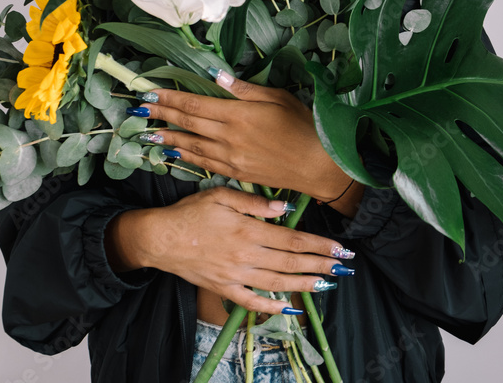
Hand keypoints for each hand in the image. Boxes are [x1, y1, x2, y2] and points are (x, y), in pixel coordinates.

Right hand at [105, 188, 353, 314]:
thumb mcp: (222, 195)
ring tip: (325, 284)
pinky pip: (251, 301)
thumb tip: (285, 209)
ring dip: (304, 284)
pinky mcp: (224, 288)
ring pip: (277, 283)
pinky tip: (287, 308)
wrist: (161, 238)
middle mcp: (246, 255)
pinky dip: (270, 306)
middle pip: (290, 263)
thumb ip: (255, 203)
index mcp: (248, 230)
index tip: (338, 248)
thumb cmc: (191, 212)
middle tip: (342, 267)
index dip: (317, 245)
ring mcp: (235, 275)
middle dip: (319, 265)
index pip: (292, 240)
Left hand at [140, 74, 354, 202]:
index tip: (151, 92)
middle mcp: (229, 137)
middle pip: (188, 123)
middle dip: (162, 114)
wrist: (317, 164)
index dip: (170, 97)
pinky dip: (186, 157)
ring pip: (191, 146)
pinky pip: (205, 163)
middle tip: (140, 109)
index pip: (196, 103)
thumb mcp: (276, 97)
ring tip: (148, 134)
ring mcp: (231, 158)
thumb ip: (243, 89)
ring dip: (168, 138)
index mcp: (239, 114)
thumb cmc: (302, 125)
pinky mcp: (236, 173)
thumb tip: (216, 76)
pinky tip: (175, 153)